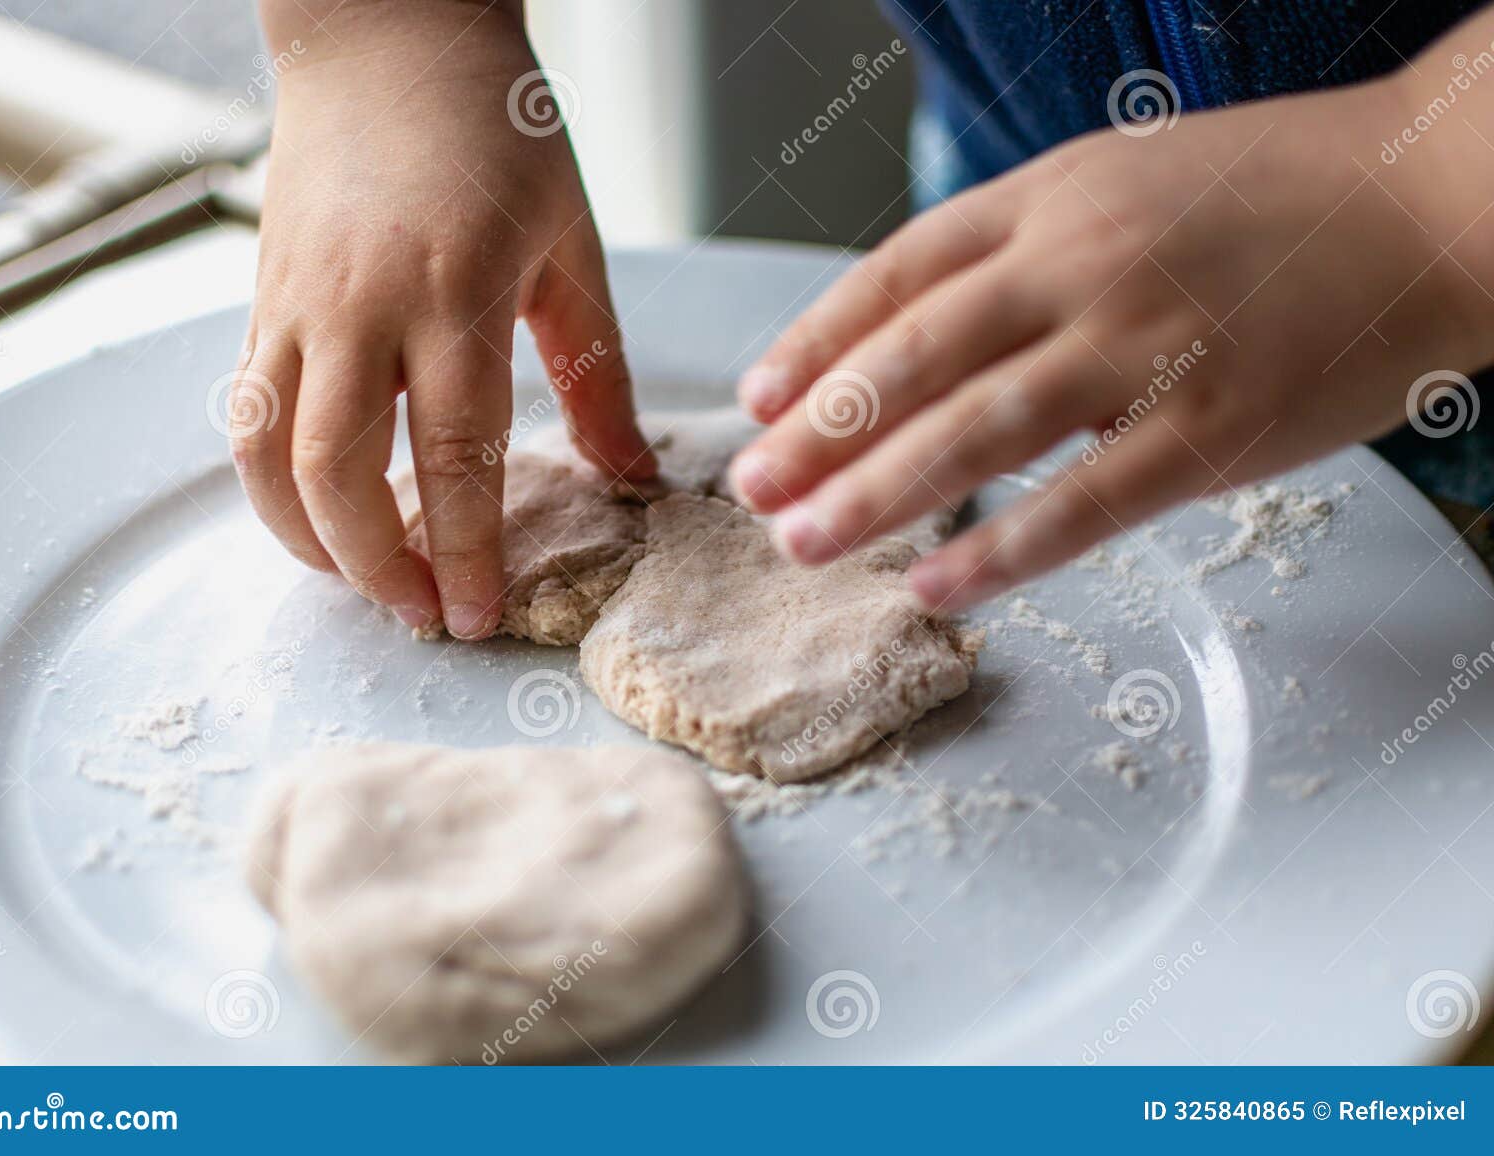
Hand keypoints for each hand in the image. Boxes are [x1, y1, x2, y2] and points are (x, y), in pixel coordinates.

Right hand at [233, 0, 652, 638]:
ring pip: (267, 457)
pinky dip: (272, 485)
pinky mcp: (261, 301)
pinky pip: (246, 414)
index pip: (455, 456)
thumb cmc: (497, 132)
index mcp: (455, 292)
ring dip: (307, 541)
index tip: (477, 617)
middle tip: (421, 616)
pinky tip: (318, 514)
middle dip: (376, 568)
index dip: (466, 551)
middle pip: (337, 476)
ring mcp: (296, 305)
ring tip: (362, 579)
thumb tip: (630, 477)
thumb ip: (598, 373)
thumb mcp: (571, 246)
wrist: (387, 36)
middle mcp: (361, 306)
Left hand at [727, 58, 1493, 612]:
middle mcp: (1083, 264)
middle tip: (755, 491)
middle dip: (820, 432)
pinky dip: (1001, 551)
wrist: (1436, 196)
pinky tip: (937, 587)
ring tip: (807, 543)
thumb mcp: (1126, 180)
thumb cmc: (1281, 195)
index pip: (896, 275)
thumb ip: (1028, 245)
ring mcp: (1147, 345)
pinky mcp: (1213, 427)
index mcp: (1053, 200)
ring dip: (878, 494)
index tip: (758, 400)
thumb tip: (931, 329)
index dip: (816, 342)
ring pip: (977, 429)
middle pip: (914, 358)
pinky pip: (1083, 502)